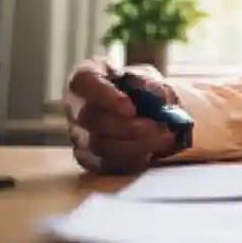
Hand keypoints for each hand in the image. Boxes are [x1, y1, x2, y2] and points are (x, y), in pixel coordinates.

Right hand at [63, 58, 179, 173]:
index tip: (131, 108)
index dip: (105, 95)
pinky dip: (131, 161)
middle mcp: (76, 106)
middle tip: (161, 128)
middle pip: (92, 119)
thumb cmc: (143, 89)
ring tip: (165, 139)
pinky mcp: (88, 159)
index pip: (83, 81)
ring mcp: (78, 134)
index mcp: (86, 77)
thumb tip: (155, 98)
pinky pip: (105, 164)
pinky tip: (152, 153)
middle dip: (129, 127)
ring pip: (99, 145)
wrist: (149, 112)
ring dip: (135, 145)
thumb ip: (151, 85)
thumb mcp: (151, 78)